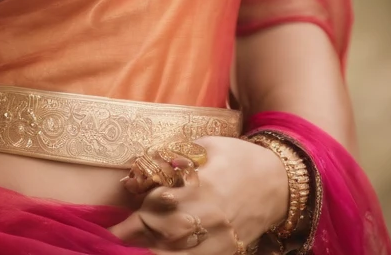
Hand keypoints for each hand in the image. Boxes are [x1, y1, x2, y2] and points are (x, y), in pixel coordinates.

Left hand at [108, 136, 288, 251]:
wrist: (279, 182)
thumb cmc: (239, 157)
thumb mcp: (207, 147)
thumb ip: (176, 158)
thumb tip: (145, 171)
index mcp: (201, 187)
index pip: (156, 208)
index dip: (131, 221)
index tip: (111, 228)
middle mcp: (207, 217)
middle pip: (162, 236)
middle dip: (135, 241)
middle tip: (112, 242)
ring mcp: (218, 239)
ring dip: (152, 253)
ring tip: (131, 251)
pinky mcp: (228, 251)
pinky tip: (162, 254)